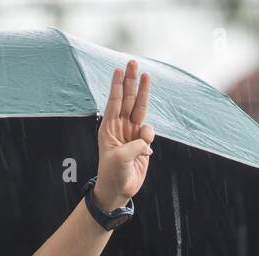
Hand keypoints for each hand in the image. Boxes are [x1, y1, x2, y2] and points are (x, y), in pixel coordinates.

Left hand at [94, 60, 153, 209]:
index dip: (117, 86)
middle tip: (132, 62)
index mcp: (108, 128)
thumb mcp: (120, 158)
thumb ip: (135, 144)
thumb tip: (147, 140)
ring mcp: (132, 133)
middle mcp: (120, 127)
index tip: (118, 69)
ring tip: (146, 75)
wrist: (118, 190)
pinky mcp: (142, 143)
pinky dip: (149, 138)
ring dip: (143, 92)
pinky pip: (149, 132)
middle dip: (130, 80)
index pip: (114, 102)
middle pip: (128, 98)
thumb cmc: (112, 174)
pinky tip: (144, 152)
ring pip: (140, 108)